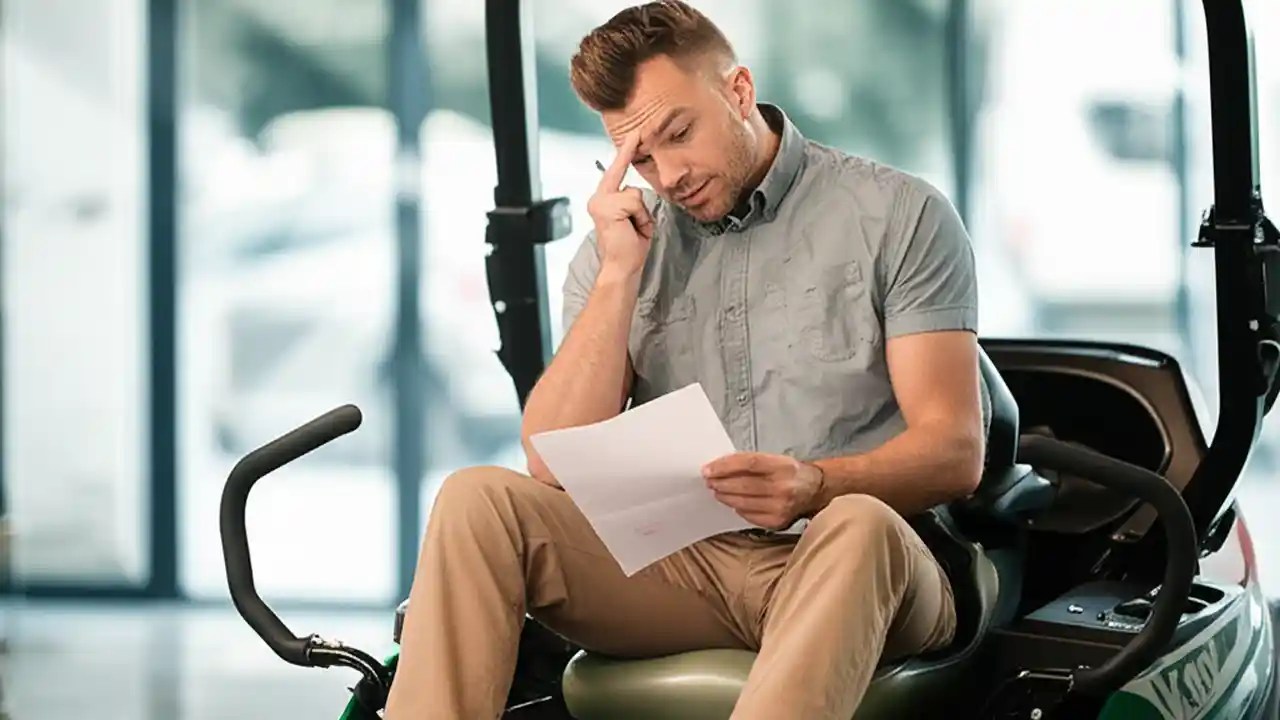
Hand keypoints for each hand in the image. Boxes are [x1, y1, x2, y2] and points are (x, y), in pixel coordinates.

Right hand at [587, 132, 654, 280]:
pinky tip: (631, 229)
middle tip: (632, 224)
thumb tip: (634, 193)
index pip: (616, 170)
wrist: (622, 266)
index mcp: (604, 198)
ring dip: (641, 214)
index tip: (635, 134)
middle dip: (637, 206)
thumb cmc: (629, 246)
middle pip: (629, 185)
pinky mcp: (607, 207)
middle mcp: (598, 197)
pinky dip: (640, 218)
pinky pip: (635, 203)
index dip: (626, 151)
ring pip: (635, 195)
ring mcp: (600, 202)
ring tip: (633, 229)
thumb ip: (632, 201)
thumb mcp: (633, 217)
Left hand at [702, 453, 825, 530]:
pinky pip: (750, 516)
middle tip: (709, 481)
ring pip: (744, 503)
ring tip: (717, 492)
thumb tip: (720, 468)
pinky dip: (739, 509)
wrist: (815, 491)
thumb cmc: (789, 472)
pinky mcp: (778, 522)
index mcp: (782, 466)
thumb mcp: (775, 459)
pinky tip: (734, 503)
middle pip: (744, 485)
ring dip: (726, 497)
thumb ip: (751, 462)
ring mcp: (781, 507)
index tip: (708, 469)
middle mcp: (783, 487)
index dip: (725, 466)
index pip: (748, 464)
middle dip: (721, 483)